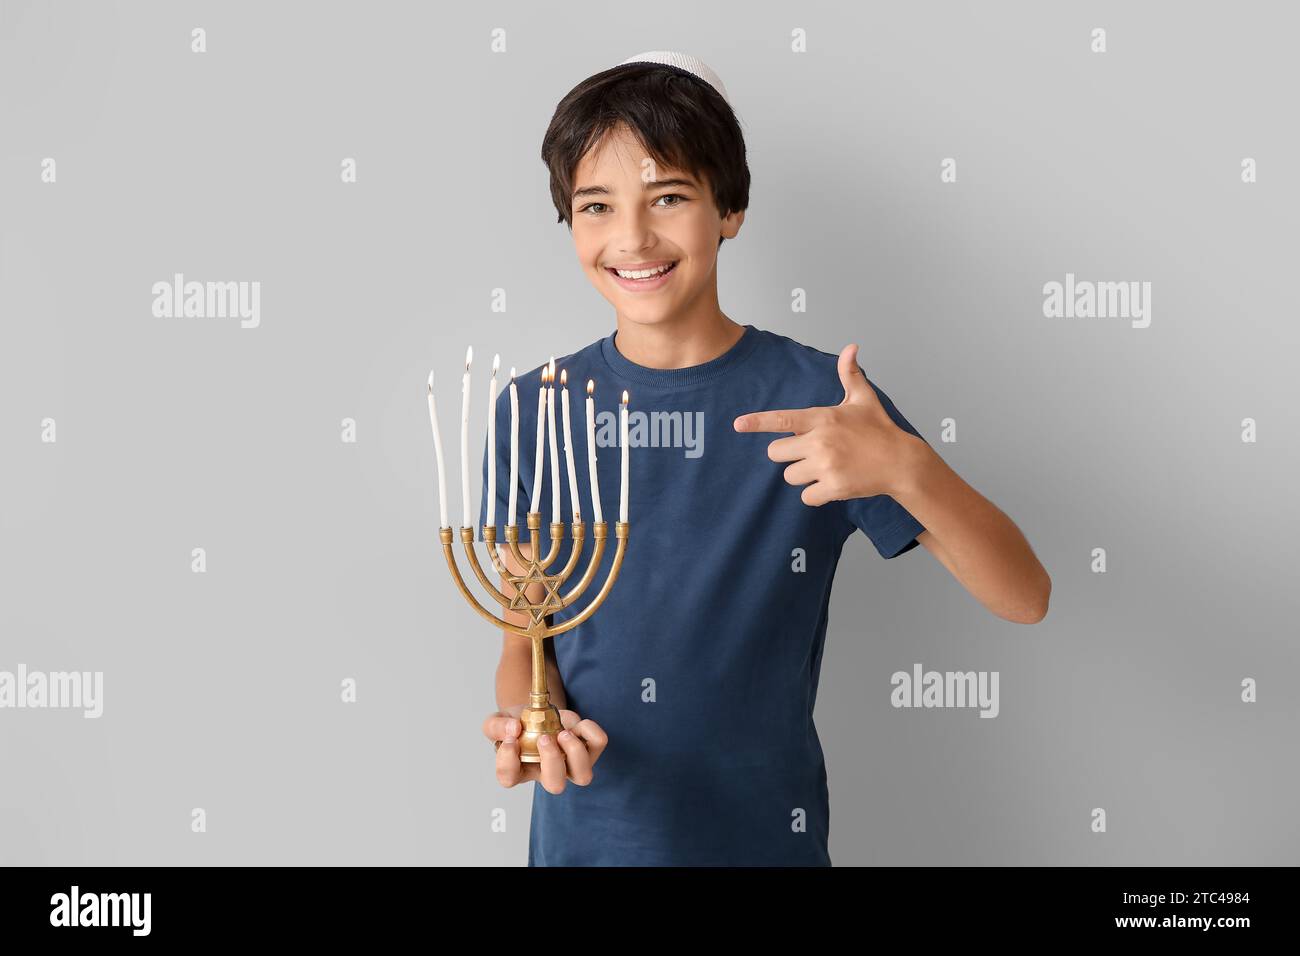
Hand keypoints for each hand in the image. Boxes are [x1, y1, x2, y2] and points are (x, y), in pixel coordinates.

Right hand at [483, 704, 608, 794]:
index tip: (510, 739)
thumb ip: (496, 726)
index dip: (508, 761)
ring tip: (563, 732)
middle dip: (552, 761)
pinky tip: (577, 723)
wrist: (536, 712)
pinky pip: (598, 744)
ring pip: (583, 775)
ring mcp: (569, 764)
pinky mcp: (587, 748)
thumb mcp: (497, 721)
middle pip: (555, 785)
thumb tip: (514, 729)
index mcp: (519, 769)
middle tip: (543, 738)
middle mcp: (546, 772)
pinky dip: (591, 731)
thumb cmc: (516, 724)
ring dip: (575, 752)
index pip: (509, 778)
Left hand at [732, 343, 920, 504]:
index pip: (782, 419)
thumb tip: (851, 347)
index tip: (738, 424)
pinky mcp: (833, 487)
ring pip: (790, 476)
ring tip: (826, 468)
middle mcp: (820, 441)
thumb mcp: (864, 399)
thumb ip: (850, 374)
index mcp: (822, 418)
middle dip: (788, 454)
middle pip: (776, 453)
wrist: (902, 462)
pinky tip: (833, 484)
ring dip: (802, 475)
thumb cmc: (880, 430)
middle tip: (810, 452)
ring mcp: (826, 465)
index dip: (757, 422)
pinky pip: (806, 496)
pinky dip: (816, 494)